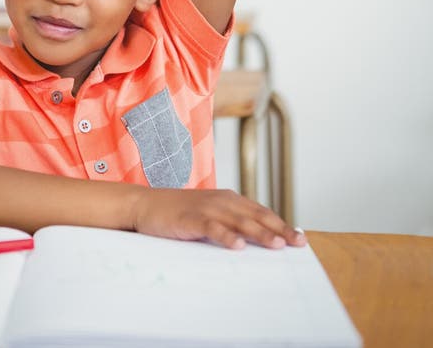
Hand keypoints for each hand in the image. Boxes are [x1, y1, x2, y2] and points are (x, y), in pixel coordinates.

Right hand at [132, 187, 305, 249]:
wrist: (146, 204)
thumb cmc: (179, 213)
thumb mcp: (209, 215)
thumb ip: (230, 223)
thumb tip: (256, 242)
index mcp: (229, 199)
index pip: (261, 212)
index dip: (281, 224)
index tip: (299, 239)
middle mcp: (222, 201)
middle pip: (256, 216)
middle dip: (279, 229)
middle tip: (297, 243)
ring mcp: (207, 208)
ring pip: (239, 221)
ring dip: (259, 233)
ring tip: (276, 245)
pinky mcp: (191, 218)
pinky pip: (212, 227)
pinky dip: (226, 236)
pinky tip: (238, 246)